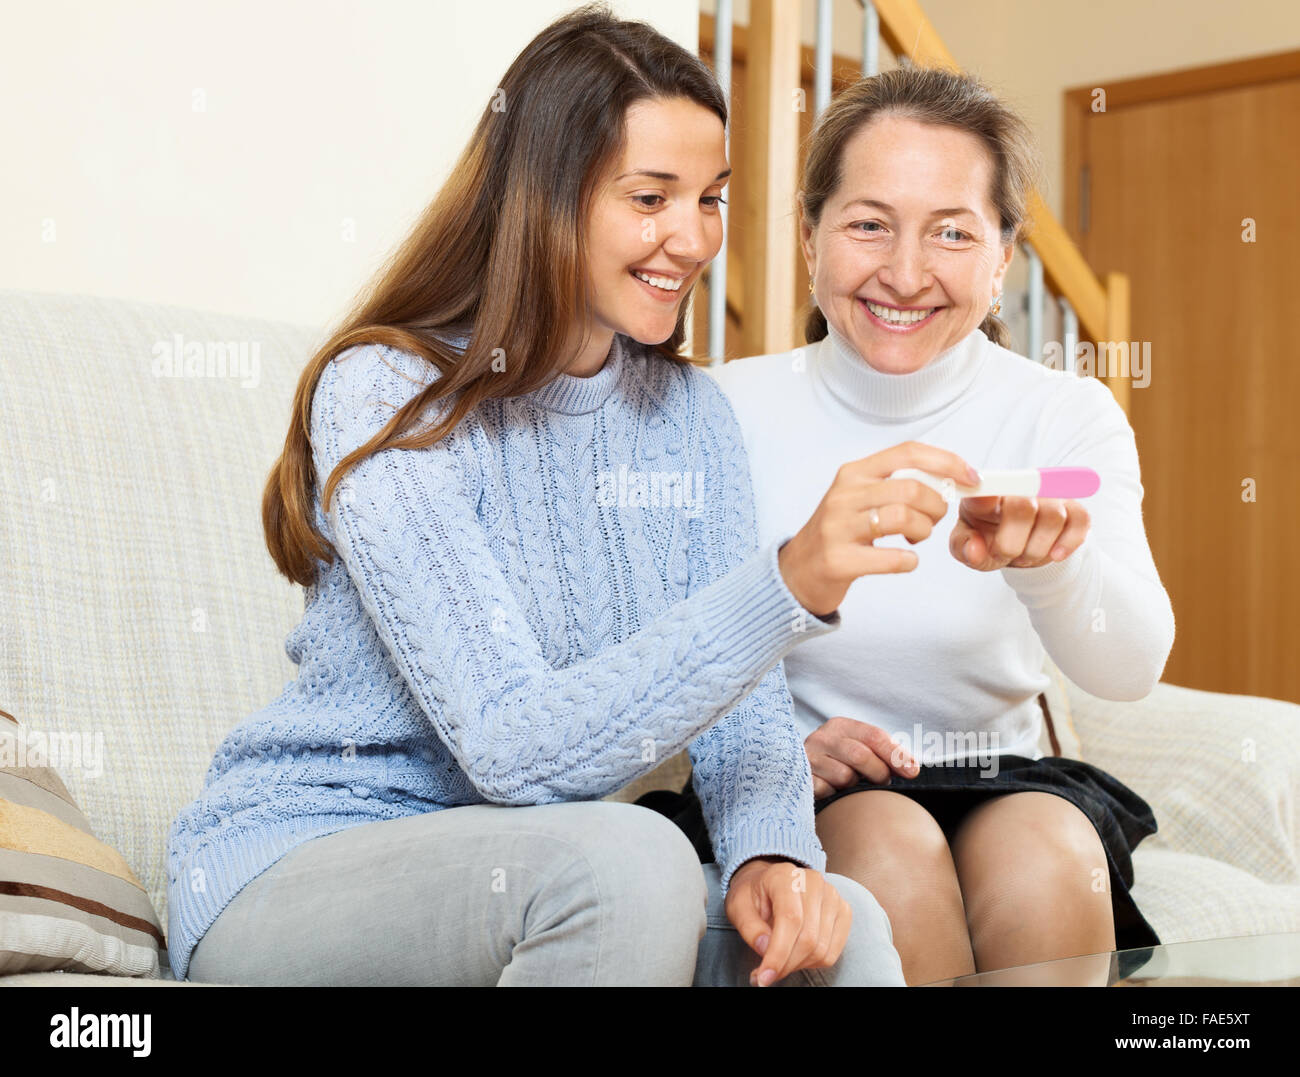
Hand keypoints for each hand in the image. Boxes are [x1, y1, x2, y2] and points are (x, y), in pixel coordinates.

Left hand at [725, 858, 853, 986]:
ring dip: (797, 966)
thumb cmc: (754, 895)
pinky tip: (795, 955)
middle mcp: (814, 882)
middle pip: (808, 938)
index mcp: (785, 876)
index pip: (790, 919)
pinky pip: (832, 952)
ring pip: (821, 949)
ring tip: (779, 961)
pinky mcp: (843, 912)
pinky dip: (812, 963)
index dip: (778, 953)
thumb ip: (750, 928)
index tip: (764, 977)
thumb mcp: (738, 906)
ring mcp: (832, 897)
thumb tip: (765, 949)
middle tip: (765, 974)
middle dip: (785, 965)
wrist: (770, 882)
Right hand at [778, 441, 978, 616]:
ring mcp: (838, 528)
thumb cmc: (839, 532)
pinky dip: (909, 560)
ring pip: (903, 518)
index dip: (946, 462)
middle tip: (933, 519)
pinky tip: (906, 560)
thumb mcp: (859, 496)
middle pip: (911, 488)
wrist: (798, 570)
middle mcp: (844, 495)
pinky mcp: (839, 560)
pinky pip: (892, 558)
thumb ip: (896, 483)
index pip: (908, 453)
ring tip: (917, 538)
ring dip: (924, 531)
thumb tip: (949, 479)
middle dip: (936, 506)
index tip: (970, 477)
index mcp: (854, 473)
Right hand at [805, 717, 918, 799]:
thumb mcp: (861, 748)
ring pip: (844, 776)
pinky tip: (832, 789)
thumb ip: (886, 753)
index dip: (896, 754)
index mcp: (841, 726)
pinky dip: (834, 794)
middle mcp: (822, 737)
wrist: (797, 769)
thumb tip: (912, 768)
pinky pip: (826, 791)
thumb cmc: (839, 761)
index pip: (874, 736)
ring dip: (852, 785)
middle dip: (878, 772)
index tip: (912, 772)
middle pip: (861, 755)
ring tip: (849, 782)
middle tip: (881, 780)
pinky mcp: (801, 779)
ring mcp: (809, 758)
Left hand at [950, 495, 1089, 570]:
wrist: (1017, 547)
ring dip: (1037, 548)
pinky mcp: (1073, 508)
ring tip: (1025, 556)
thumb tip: (975, 551)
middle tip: (1005, 554)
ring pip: (1053, 517)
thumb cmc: (987, 541)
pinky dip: (1068, 542)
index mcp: (986, 495)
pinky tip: (1055, 555)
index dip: (987, 495)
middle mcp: (1018, 489)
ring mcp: (1048, 496)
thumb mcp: (968, 547)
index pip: (986, 488)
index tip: (985, 504)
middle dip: (1012, 544)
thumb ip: (964, 548)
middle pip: (1023, 506)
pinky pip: (1080, 520)